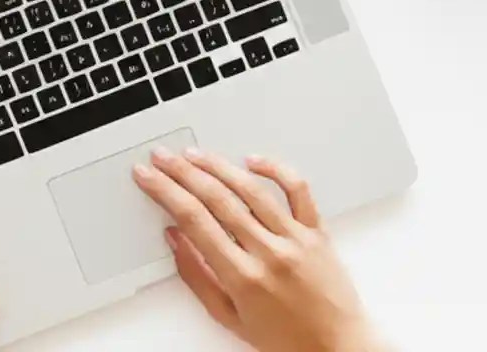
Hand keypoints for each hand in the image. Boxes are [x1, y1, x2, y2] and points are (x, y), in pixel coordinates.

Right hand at [133, 149, 383, 351]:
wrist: (338, 347)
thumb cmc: (286, 340)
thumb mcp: (229, 318)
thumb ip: (197, 277)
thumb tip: (175, 239)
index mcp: (243, 278)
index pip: (194, 221)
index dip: (165, 193)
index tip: (148, 177)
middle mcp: (269, 253)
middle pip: (216, 198)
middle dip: (182, 172)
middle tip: (162, 157)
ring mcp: (296, 238)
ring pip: (252, 189)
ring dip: (218, 165)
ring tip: (194, 154)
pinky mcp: (318, 231)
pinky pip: (298, 190)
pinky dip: (275, 169)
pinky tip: (253, 160)